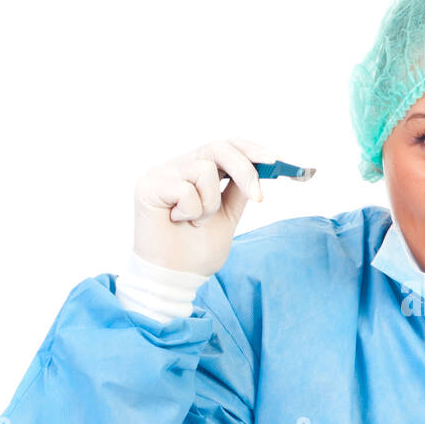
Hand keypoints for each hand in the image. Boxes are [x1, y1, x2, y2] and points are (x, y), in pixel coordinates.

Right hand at [133, 136, 277, 275]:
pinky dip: (190, 211)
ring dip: (210, 204)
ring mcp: (163, 173)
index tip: (275, 162)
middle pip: (219, 148)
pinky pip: (185, 189)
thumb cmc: (196, 250)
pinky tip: (176, 221)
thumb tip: (259, 169)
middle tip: (258, 197)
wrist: (175, 277)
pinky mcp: (149, 184)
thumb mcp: (228, 216)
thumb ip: (238, 191)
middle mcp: (180, 166)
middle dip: (245, 171)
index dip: (251, 150)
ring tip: (195, 222)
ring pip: (205, 170)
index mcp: (198, 171)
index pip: (226, 146)